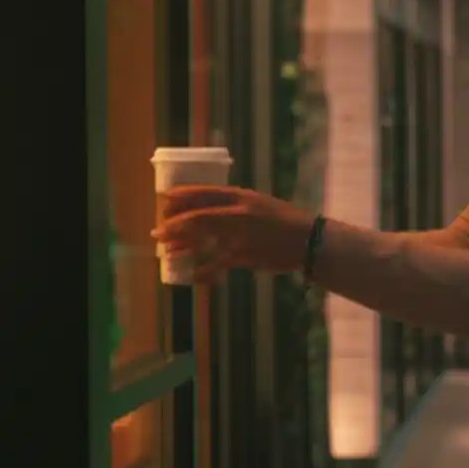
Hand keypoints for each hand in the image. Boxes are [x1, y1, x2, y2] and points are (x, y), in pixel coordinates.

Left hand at [152, 185, 315, 282]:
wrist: (310, 240)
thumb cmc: (283, 221)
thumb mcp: (258, 204)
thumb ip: (234, 206)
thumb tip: (207, 211)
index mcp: (241, 196)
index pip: (204, 192)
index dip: (182, 195)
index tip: (164, 198)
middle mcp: (239, 212)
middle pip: (198, 215)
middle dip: (174, 223)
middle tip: (158, 230)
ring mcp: (241, 234)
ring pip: (203, 237)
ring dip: (182, 245)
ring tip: (167, 251)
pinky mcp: (245, 255)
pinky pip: (218, 264)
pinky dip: (204, 271)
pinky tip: (191, 275)